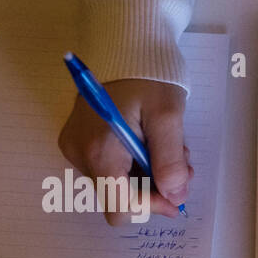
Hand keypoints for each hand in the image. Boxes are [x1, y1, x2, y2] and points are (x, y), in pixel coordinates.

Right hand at [57, 79, 192, 225]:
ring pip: (118, 185)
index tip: (175, 192)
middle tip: (181, 164)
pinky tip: (150, 144)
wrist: (125, 50)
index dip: (151, 207)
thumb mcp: (168, 117)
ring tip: (167, 147)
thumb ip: (170, 161)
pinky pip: (111, 169)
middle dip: (156, 188)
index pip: (120, 208)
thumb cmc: (148, 79)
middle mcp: (80, 155)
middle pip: (120, 197)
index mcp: (99, 150)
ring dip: (149, 176)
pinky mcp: (80, 143)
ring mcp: (77, 149)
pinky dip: (136, 165)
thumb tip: (174, 196)